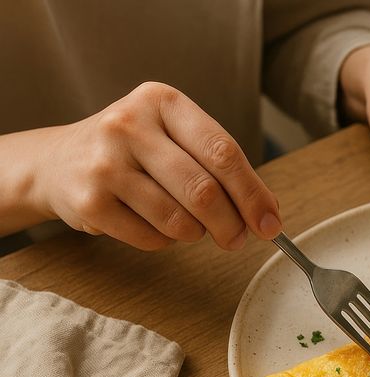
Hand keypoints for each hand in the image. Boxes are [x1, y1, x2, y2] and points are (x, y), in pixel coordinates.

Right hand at [21, 82, 281, 250]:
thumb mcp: (175, 138)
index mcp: (162, 101)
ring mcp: (105, 163)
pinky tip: (153, 225)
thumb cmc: (134, 151)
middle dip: (231, 224)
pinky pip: (152, 238)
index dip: (253, 194)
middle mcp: (129, 125)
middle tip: (237, 239)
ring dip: (195, 234)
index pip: (223, 152)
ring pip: (179, 220)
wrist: (57, 161)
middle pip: (204, 191)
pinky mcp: (89, 201)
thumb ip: (221, 168)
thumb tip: (267, 214)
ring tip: (188, 225)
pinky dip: (165, 241)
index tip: (271, 224)